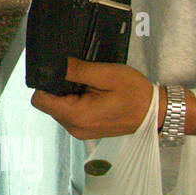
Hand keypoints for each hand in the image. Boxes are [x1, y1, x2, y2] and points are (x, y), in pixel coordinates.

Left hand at [30, 57, 155, 139]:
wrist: (155, 112)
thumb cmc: (135, 93)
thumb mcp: (108, 75)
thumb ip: (78, 70)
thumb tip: (55, 64)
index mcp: (77, 115)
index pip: (40, 100)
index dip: (45, 83)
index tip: (60, 72)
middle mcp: (74, 127)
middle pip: (48, 104)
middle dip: (58, 88)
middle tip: (80, 77)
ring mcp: (79, 130)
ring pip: (58, 107)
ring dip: (68, 94)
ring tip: (88, 85)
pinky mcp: (85, 129)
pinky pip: (70, 112)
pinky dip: (75, 101)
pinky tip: (91, 93)